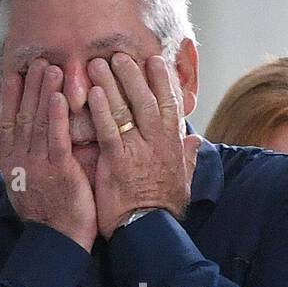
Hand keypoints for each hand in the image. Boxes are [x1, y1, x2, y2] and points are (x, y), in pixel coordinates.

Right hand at [0, 58, 97, 249]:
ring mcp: (37, 165)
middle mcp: (19, 160)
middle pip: (21, 114)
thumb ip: (26, 160)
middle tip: (35, 59)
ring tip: (50, 67)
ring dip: (43, 92)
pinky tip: (60, 96)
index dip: (8, 95)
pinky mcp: (58, 171)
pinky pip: (56, 138)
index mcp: (11, 162)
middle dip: (28, 85)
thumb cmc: (49, 214)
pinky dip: (57, 116)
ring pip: (38, 121)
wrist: (57, 241)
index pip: (6, 120)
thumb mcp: (29, 184)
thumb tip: (21, 142)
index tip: (11, 71)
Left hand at [87, 53, 202, 239]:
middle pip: (147, 98)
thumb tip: (195, 139)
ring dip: (112, 83)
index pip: (171, 103)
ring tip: (98, 64)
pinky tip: (92, 93)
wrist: (149, 231)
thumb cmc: (163, 207)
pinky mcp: (118, 162)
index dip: (162, 80)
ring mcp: (138, 150)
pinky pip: (109, 129)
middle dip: (133, 73)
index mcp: (173, 143)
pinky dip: (102, 110)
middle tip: (119, 54)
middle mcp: (158, 142)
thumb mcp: (183, 180)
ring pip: (127, 109)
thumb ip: (188, 156)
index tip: (153, 60)